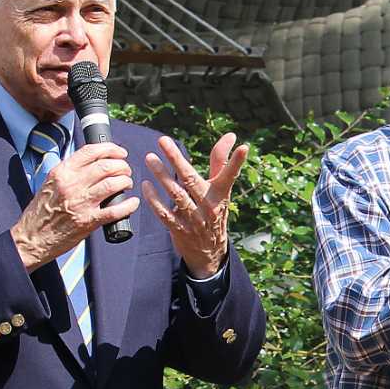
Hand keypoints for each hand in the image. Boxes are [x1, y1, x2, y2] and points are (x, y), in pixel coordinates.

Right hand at [14, 142, 138, 270]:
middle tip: (126, 170)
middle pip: (105, 166)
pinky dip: (128, 205)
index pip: (90, 151)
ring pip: (112, 184)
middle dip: (121, 165)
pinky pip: (115, 211)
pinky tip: (133, 202)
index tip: (120, 152)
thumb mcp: (50, 183)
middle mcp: (71, 184)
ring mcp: (81, 203)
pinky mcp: (88, 221)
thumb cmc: (41, 211)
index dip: (110, 148)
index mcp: (62, 172)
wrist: (32, 237)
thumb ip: (68, 172)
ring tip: (127, 183)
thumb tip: (90, 163)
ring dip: (125, 181)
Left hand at [142, 132, 248, 278]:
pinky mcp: (180, 230)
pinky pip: (165, 214)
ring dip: (161, 176)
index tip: (243, 147)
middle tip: (163, 141)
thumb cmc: (214, 211)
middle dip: (176, 159)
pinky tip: (146, 186)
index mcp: (220, 195)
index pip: (229, 175)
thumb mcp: (220, 190)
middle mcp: (209, 206)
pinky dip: (154, 200)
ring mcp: (194, 220)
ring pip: (176, 195)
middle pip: (192, 180)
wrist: (210, 252)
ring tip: (149, 159)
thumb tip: (231, 136)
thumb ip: (221, 162)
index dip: (236, 162)